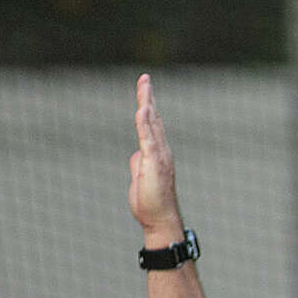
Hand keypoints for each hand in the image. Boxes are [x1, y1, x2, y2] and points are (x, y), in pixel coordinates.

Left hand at [128, 74, 184, 236]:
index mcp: (158, 153)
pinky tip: (142, 109)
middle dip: (148, 97)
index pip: (152, 125)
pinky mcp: (153, 163)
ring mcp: (159, 155)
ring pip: (152, 123)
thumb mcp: (141, 178)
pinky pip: (148, 138)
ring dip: (147, 102)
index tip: (144, 89)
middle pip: (154, 118)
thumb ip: (139, 163)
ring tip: (144, 84)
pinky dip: (145, 122)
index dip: (148, 106)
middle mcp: (162, 150)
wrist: (160, 220)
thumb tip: (136, 156)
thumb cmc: (151, 203)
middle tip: (145, 78)